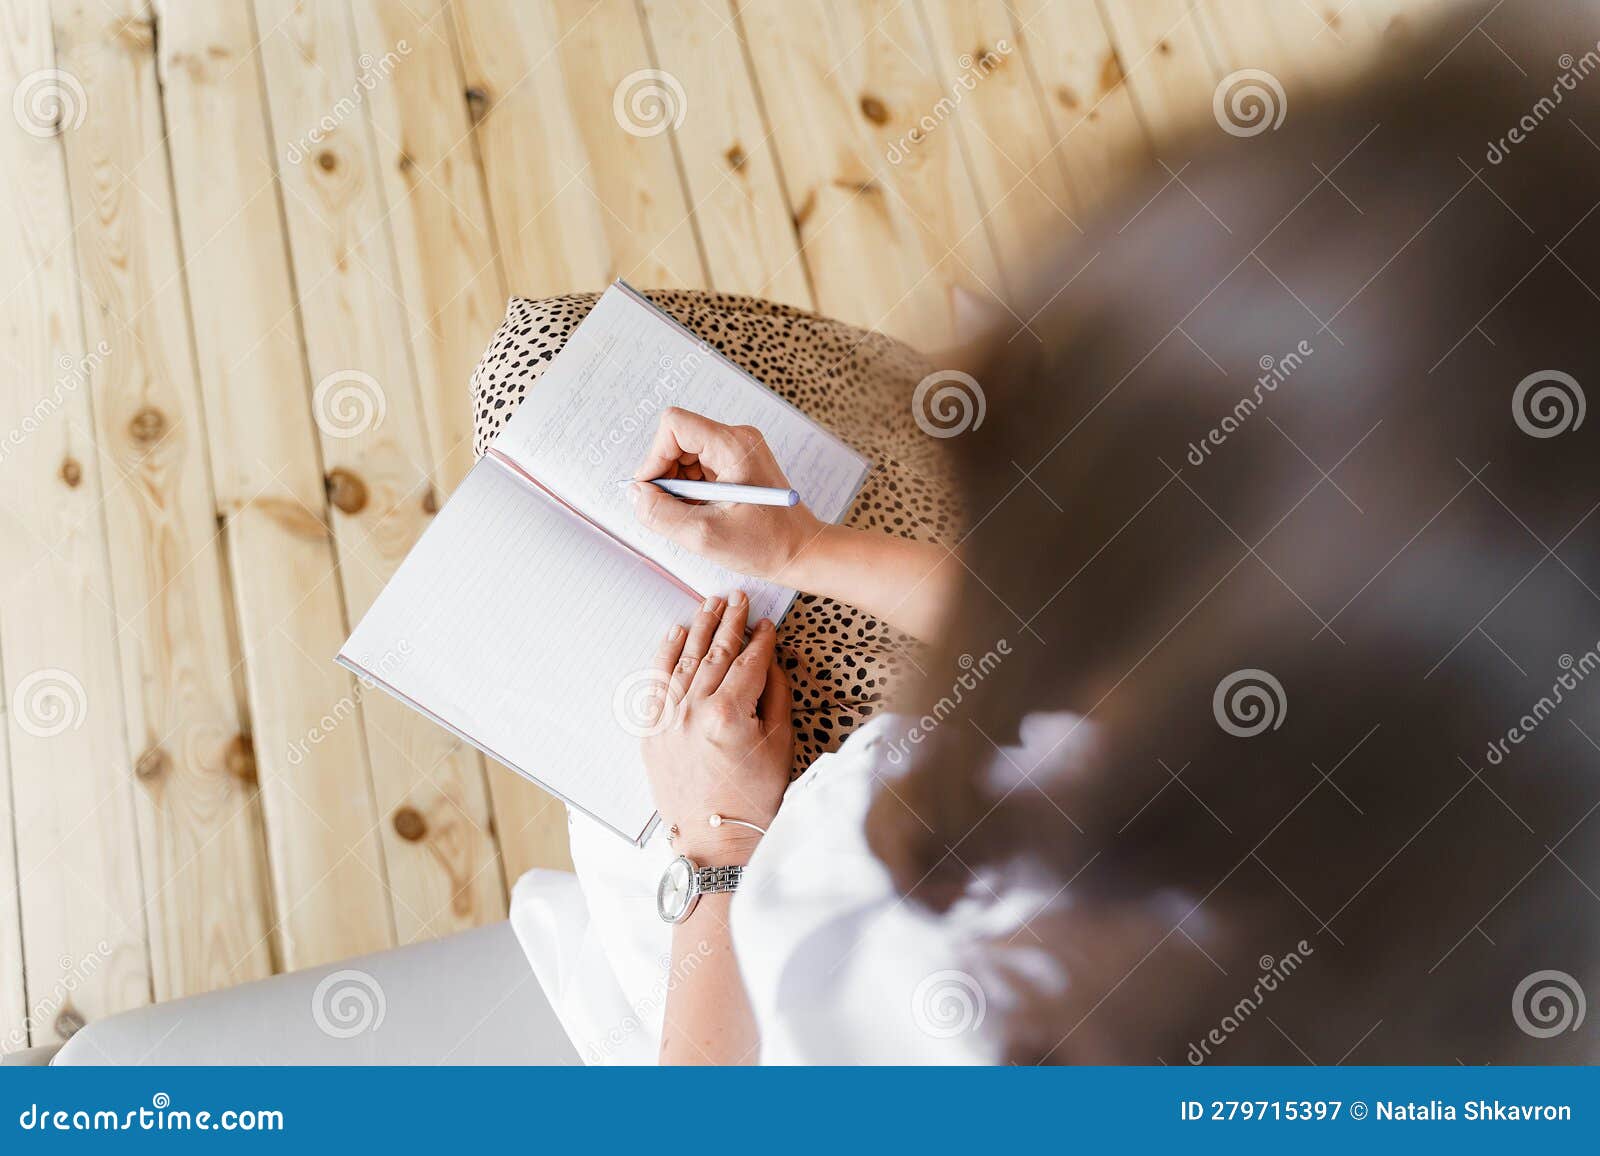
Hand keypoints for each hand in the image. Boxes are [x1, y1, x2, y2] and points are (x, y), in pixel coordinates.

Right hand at [631, 408, 823, 581]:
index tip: (652, 490)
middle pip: (677, 440)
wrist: (801, 552)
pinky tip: (702, 513)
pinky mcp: (736, 464)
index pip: (675, 426)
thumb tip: (634, 494)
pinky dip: (690, 491)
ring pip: (684, 455)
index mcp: (734, 446)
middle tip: (671, 510)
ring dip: (677, 486)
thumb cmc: (766, 545)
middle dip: (665, 475)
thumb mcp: (705, 535)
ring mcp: (737, 450)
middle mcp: (736, 439)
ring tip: (692, 515)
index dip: (655, 457)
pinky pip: (697, 467)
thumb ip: (661, 514)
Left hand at [641, 589, 792, 862]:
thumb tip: (769, 657)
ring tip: (710, 604)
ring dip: (699, 628)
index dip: (762, 639)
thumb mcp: (780, 742)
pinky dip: (666, 654)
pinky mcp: (651, 732)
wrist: (717, 841)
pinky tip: (676, 632)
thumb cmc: (755, 796)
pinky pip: (657, 682)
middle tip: (739, 597)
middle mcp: (693, 710)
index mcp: (729, 713)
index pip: (749, 662)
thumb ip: (775, 693)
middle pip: (715, 653)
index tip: (768, 622)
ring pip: (684, 660)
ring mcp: (668, 720)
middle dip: (730, 622)